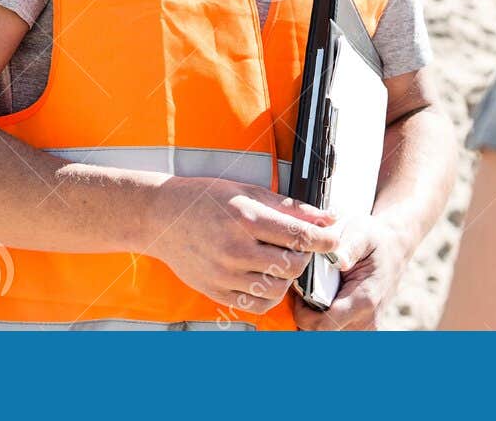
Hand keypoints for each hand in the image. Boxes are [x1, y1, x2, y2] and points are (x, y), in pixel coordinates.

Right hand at [142, 177, 343, 313]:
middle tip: (302, 247)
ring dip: (288, 277)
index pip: (298, 236)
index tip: (333, 239)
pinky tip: (267, 278)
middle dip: (305, 257)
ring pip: (276, 289)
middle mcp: (234, 248)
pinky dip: (269, 295)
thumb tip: (327, 218)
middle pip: (291, 266)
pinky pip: (255, 304)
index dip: (324, 240)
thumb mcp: (250, 191)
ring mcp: (223, 273)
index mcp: (245, 217)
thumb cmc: (207, 198)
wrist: (162, 217)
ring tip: (282, 261)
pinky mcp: (214, 290)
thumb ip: (291, 207)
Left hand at [290, 215, 412, 330]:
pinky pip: (336, 335)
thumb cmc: (373, 240)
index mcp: (364, 301)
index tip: (299, 293)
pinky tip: (325, 305)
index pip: (321, 326)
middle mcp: (367, 322)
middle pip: (320, 336)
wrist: (394, 251)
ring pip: (326, 338)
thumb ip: (348, 246)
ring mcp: (367, 331)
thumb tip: (338, 259)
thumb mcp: (360, 233)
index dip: (302, 313)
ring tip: (316, 297)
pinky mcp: (364, 333)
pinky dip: (325, 324)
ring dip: (315, 322)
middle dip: (307, 317)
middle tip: (304, 294)